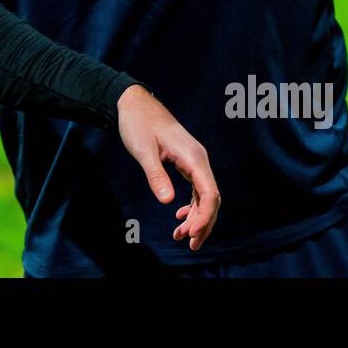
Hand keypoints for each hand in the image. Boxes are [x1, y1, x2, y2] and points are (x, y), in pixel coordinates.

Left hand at [115, 85, 219, 250]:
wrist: (135, 104)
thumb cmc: (138, 124)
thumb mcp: (143, 151)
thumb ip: (156, 176)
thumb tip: (168, 202)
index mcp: (193, 157)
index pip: (209, 193)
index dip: (204, 217)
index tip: (191, 233)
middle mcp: (199, 159)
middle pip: (211, 198)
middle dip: (203, 223)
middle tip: (189, 244)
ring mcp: (194, 160)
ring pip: (205, 195)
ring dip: (197, 216)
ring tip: (181, 236)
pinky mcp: (187, 162)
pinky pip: (196, 188)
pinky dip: (191, 205)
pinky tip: (180, 216)